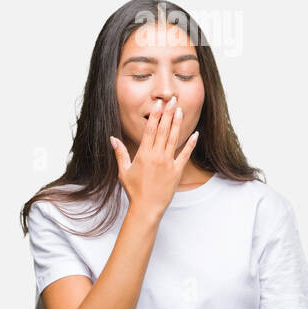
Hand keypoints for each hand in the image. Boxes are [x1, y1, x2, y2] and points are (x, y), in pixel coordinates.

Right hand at [110, 97, 198, 220]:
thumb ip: (120, 153)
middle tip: (172, 101)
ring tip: (180, 111)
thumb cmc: (134, 190)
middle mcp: (157, 156)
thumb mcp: (123, 171)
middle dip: (168, 114)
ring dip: (177, 124)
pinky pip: (185, 155)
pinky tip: (195, 134)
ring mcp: (169, 163)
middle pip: (163, 131)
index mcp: (144, 155)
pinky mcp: (177, 171)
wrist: (147, 207)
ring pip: (174, 139)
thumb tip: (112, 138)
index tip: (158, 105)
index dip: (155, 116)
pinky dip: (191, 144)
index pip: (150, 130)